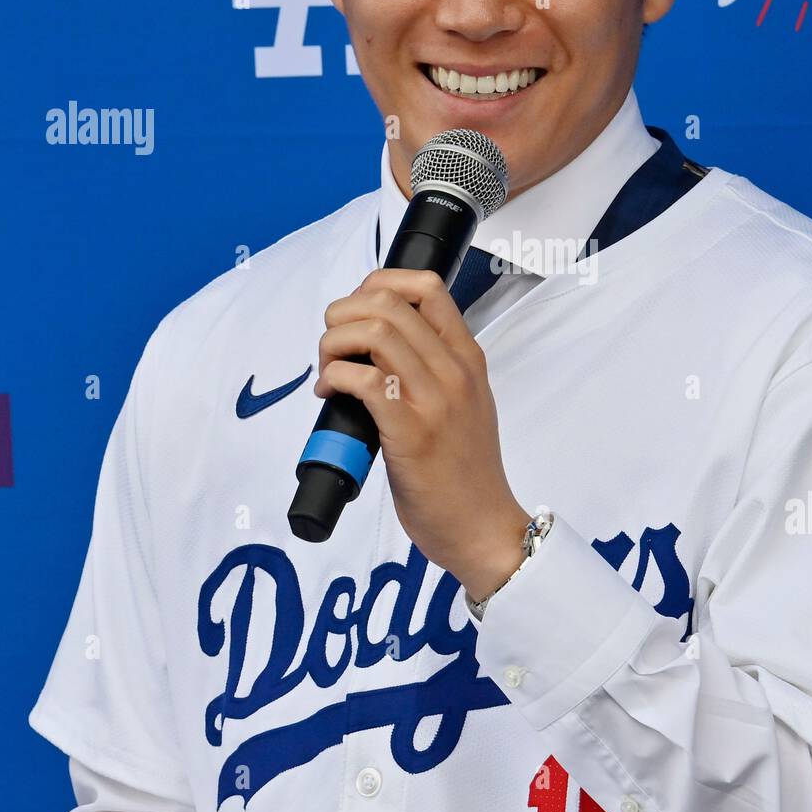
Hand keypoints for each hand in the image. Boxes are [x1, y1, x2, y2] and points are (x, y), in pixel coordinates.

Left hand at [314, 268, 530, 599]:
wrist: (483, 527)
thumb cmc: (466, 472)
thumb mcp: (466, 404)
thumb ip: (435, 369)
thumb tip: (378, 345)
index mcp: (467, 358)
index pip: (426, 287)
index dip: (378, 284)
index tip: (357, 312)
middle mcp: (454, 371)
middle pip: (388, 302)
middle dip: (342, 315)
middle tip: (332, 348)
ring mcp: (434, 400)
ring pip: (373, 332)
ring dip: (333, 345)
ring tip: (328, 373)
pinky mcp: (410, 433)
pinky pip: (363, 379)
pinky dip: (335, 377)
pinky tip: (331, 395)